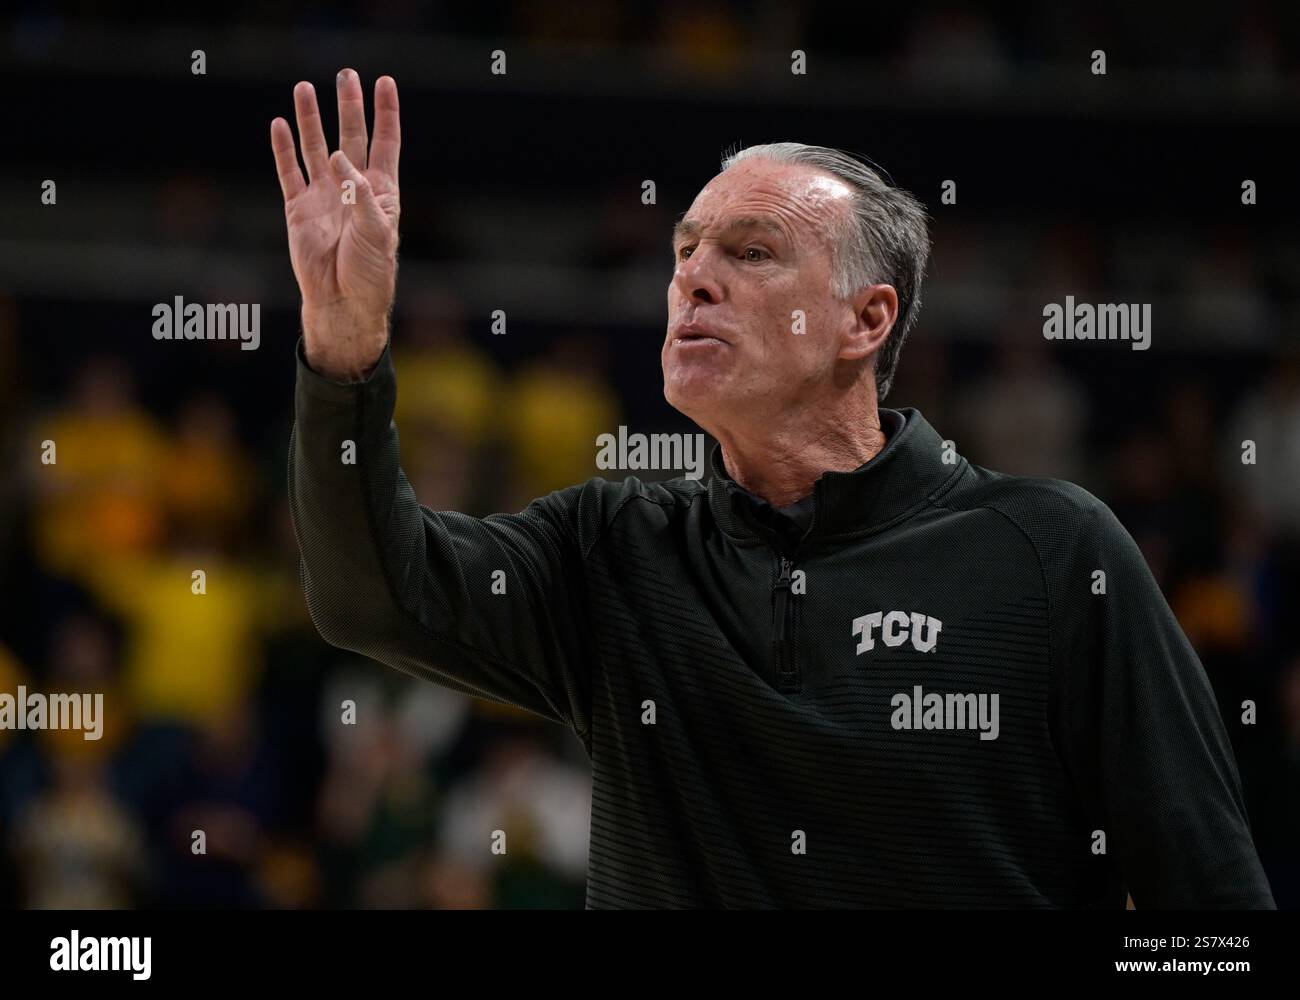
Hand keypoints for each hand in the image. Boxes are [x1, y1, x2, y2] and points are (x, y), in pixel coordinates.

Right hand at [271, 69, 400, 379]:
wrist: (342, 302)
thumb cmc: (370, 272)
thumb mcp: (378, 231)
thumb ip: (361, 193)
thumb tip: (340, 158)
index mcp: (380, 192)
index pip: (384, 143)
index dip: (385, 113)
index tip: (385, 82)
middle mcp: (351, 188)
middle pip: (350, 137)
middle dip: (348, 106)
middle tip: (345, 75)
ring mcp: (324, 196)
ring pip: (315, 148)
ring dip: (311, 119)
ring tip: (305, 87)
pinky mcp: (298, 209)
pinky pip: (288, 172)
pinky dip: (283, 148)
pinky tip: (279, 124)